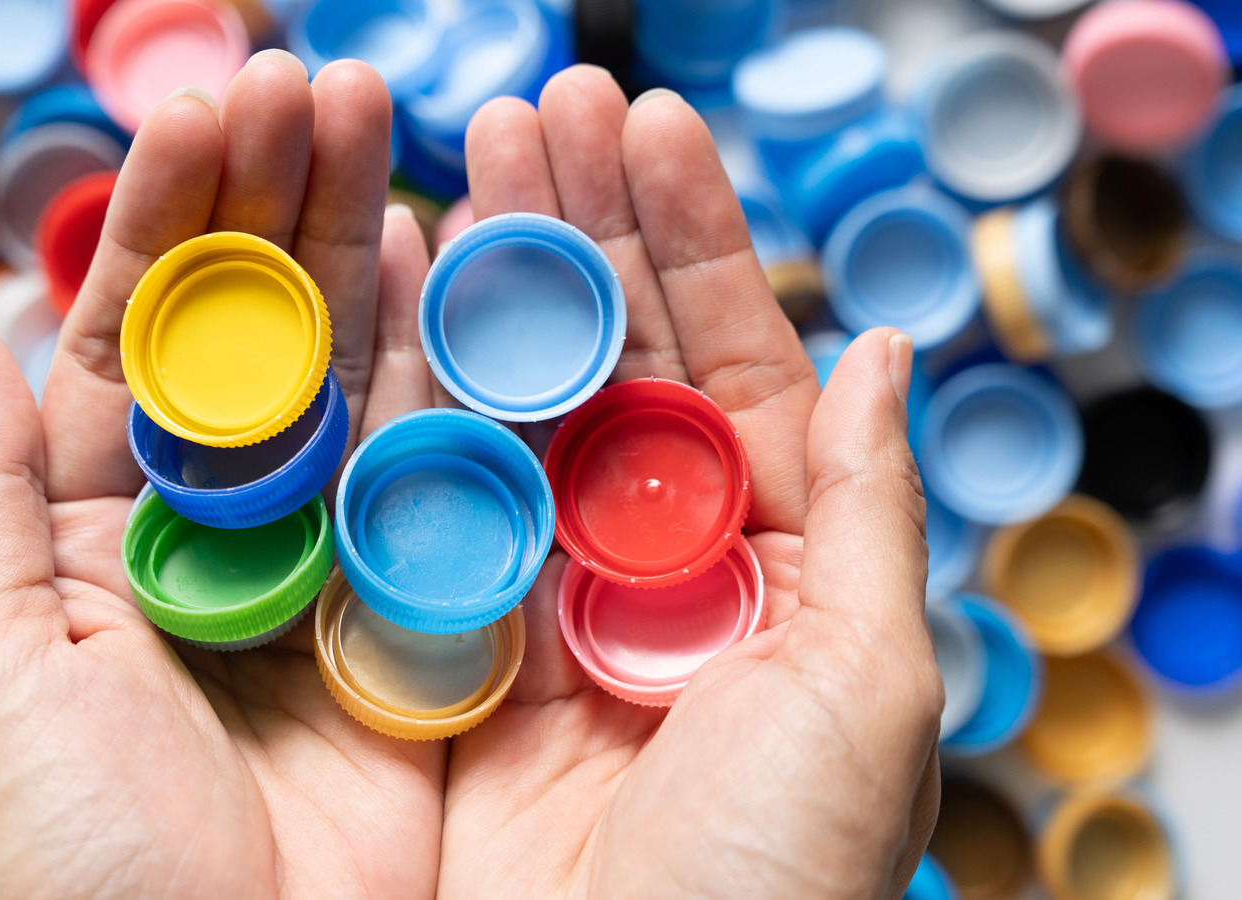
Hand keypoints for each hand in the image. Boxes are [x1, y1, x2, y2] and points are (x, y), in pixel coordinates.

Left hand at [0, 53, 451, 898]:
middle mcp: (225, 525)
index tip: (210, 108)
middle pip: (254, 331)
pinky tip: (441, 257)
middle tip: (318, 79)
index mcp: (105, 527)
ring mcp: (333, 555)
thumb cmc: (88, 858)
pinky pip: (438, 460)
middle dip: (279, 200)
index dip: (173, 222)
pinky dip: (444, 360)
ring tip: (383, 120)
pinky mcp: (425, 602)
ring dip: (366, 244)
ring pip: (350, 371)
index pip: (137, 338)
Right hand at [425, 67, 942, 898]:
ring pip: (519, 409)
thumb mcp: (869, 681)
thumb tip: (878, 345)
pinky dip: (416, 393)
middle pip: (616, 366)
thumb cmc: (778, 872)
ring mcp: (543, 604)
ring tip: (474, 149)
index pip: (733, 369)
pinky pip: (433, 498)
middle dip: (583, 230)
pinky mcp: (448, 652)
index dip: (694, 242)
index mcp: (770, 566)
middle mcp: (652, 571)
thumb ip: (865, 508)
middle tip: (541, 103)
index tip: (648, 122)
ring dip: (499, 281)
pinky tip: (404, 288)